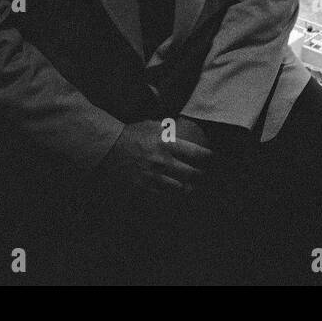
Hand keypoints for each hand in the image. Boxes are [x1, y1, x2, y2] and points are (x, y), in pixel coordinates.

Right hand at [97, 119, 212, 205]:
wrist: (109, 147)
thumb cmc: (132, 133)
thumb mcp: (153, 125)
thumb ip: (169, 129)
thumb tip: (181, 127)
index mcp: (168, 143)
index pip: (197, 153)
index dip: (208, 157)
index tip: (212, 157)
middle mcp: (163, 161)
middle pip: (192, 173)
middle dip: (200, 174)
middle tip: (203, 174)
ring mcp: (154, 175)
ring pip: (180, 188)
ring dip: (188, 187)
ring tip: (192, 186)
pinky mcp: (144, 186)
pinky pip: (163, 195)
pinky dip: (171, 195)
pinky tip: (175, 193)